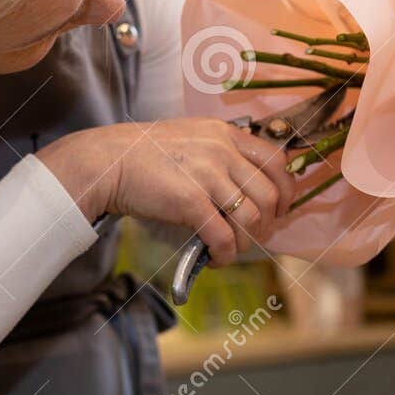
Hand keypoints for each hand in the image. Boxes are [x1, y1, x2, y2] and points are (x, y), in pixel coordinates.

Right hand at [37, 119, 295, 264]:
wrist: (108, 162)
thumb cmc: (145, 154)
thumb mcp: (191, 137)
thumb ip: (221, 152)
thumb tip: (245, 187)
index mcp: (225, 134)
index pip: (277, 161)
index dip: (286, 190)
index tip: (280, 209)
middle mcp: (222, 151)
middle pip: (270, 194)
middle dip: (269, 224)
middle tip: (255, 238)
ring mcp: (208, 175)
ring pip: (251, 219)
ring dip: (246, 243)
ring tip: (231, 251)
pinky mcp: (191, 201)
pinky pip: (223, 237)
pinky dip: (224, 255)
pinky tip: (215, 260)